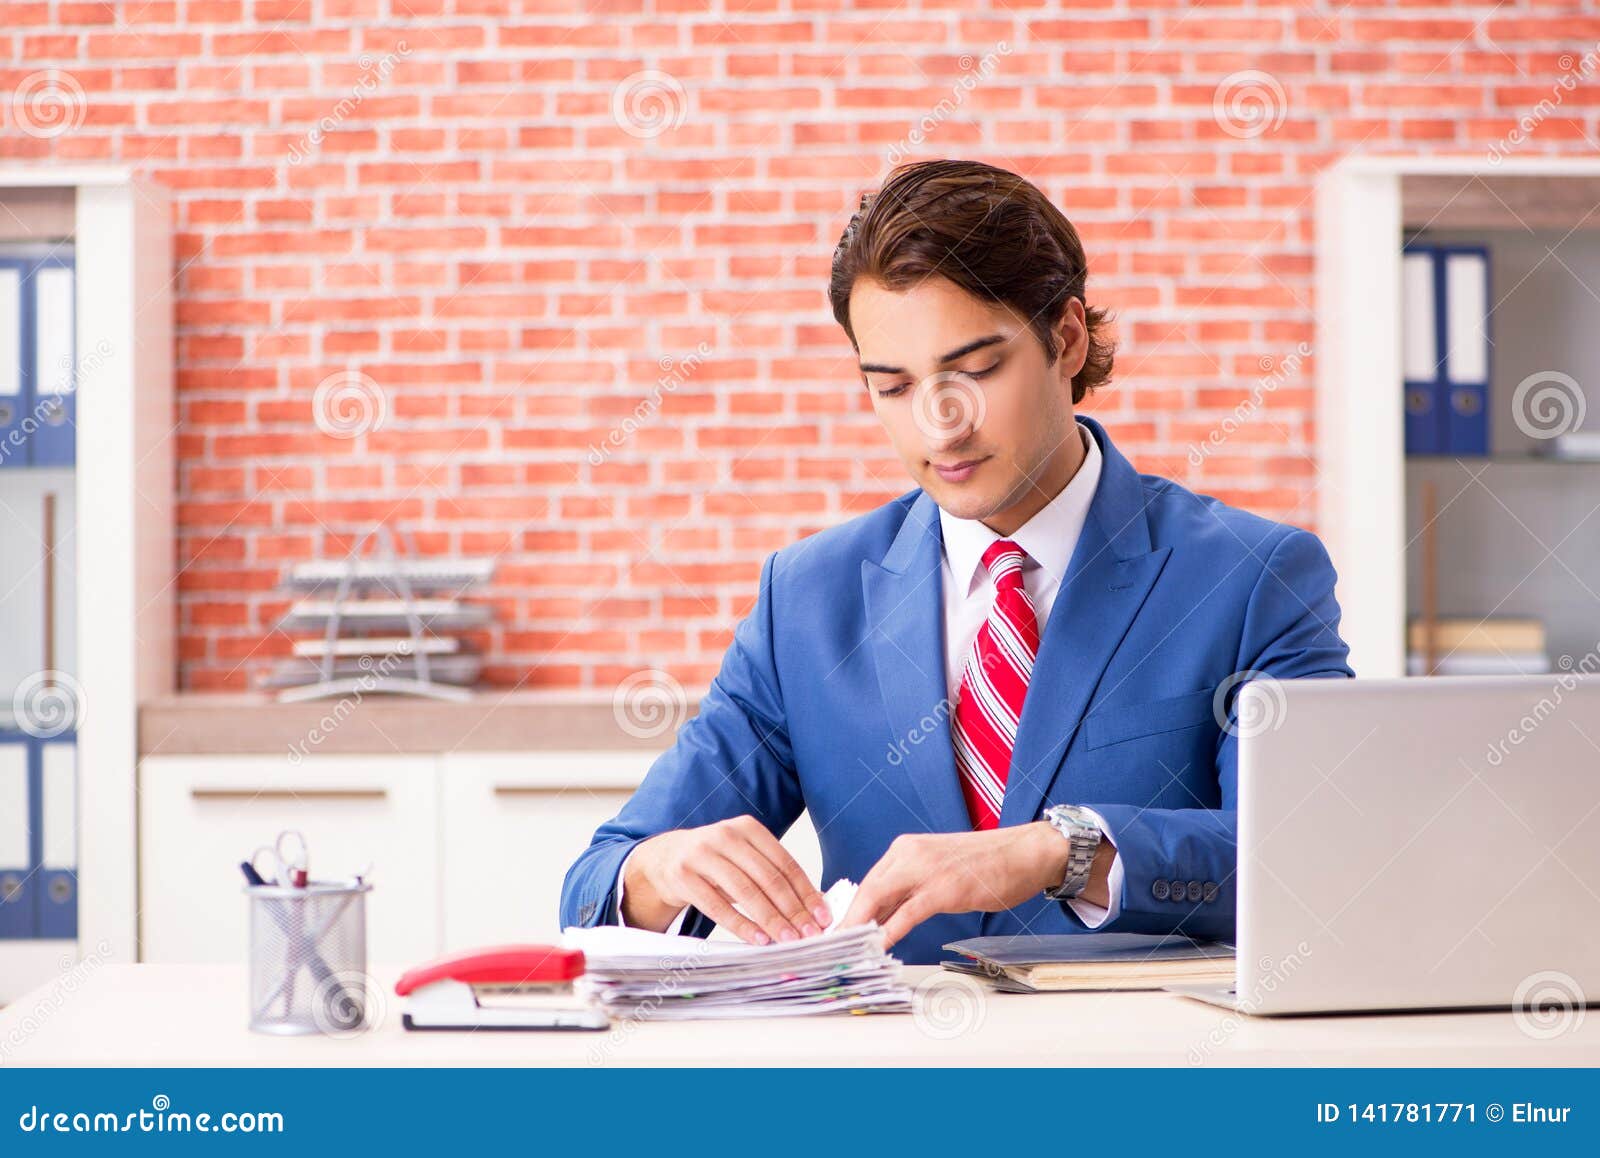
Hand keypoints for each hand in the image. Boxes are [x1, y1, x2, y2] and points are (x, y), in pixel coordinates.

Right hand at [621, 816, 831, 944]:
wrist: (665, 858)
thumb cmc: (716, 862)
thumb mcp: (744, 858)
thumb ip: (773, 875)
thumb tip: (815, 906)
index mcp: (748, 828)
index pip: (785, 863)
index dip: (806, 892)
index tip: (822, 916)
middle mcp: (725, 835)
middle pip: (768, 878)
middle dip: (792, 910)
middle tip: (809, 934)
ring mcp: (701, 854)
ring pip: (745, 891)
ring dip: (770, 919)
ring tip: (788, 940)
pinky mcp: (683, 876)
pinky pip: (717, 905)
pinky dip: (741, 925)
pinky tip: (758, 939)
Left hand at [839, 823, 1088, 948]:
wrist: (1024, 852)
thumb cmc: (984, 864)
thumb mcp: (937, 870)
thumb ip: (908, 889)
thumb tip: (880, 918)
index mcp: (905, 849)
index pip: (866, 883)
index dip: (848, 911)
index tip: (834, 934)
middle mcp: (908, 853)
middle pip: (865, 891)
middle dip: (844, 922)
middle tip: (829, 949)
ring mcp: (925, 869)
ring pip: (878, 899)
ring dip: (859, 928)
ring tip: (844, 953)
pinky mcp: (943, 888)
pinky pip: (906, 913)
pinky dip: (887, 932)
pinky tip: (876, 947)